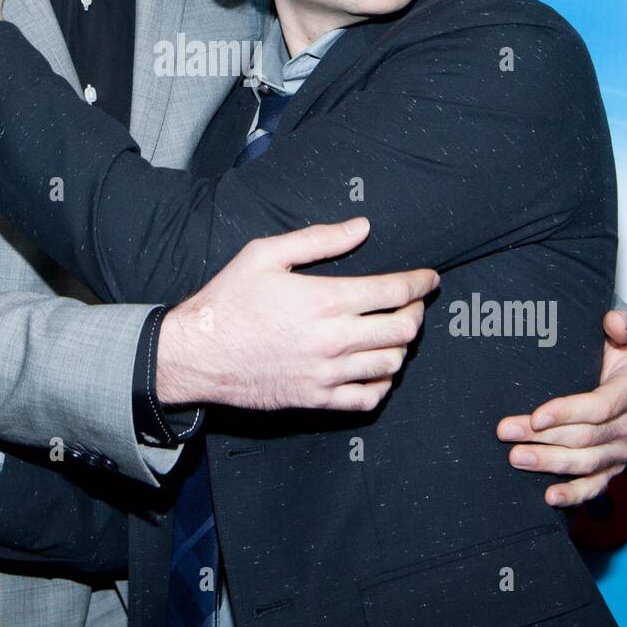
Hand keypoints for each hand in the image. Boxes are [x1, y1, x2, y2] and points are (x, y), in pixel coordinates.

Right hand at [156, 217, 438, 411]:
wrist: (197, 354)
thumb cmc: (229, 300)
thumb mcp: (265, 254)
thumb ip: (318, 239)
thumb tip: (362, 227)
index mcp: (325, 299)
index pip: (394, 291)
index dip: (420, 283)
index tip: (429, 279)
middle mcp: (333, 339)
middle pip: (403, 329)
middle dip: (417, 312)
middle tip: (413, 303)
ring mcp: (327, 373)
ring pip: (391, 364)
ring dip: (402, 346)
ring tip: (394, 332)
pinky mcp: (317, 399)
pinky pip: (368, 399)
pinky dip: (383, 383)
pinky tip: (376, 368)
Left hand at [497, 305, 626, 506]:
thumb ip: (626, 323)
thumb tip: (613, 322)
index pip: (599, 406)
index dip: (567, 412)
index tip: (536, 415)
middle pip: (584, 437)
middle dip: (542, 437)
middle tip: (505, 432)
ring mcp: (621, 448)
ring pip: (585, 463)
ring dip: (549, 464)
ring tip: (515, 458)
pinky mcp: (611, 464)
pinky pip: (596, 485)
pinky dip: (574, 494)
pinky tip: (549, 497)